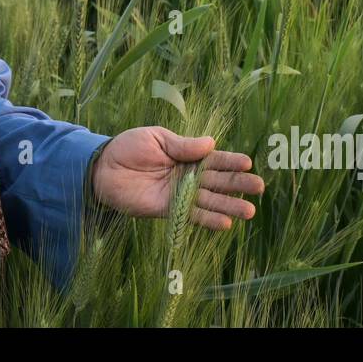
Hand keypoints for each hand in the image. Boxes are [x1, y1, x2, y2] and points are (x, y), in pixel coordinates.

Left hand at [89, 126, 263, 229]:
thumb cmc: (128, 148)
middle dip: (238, 184)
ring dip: (229, 206)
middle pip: (217, 181)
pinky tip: (225, 223)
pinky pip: (191, 216)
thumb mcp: (156, 138)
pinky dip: (207, 220)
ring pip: (209, 201)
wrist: (102, 168)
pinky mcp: (167, 210)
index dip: (231, 161)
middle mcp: (187, 177)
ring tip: (249, 211)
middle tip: (259, 187)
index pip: (214, 159)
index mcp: (186, 155)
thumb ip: (182, 145)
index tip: (248, 163)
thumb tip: (212, 144)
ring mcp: (179, 195)